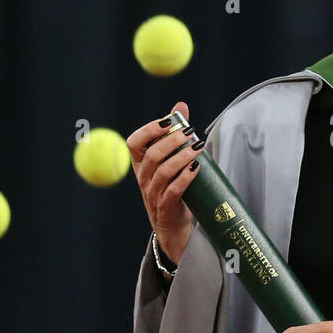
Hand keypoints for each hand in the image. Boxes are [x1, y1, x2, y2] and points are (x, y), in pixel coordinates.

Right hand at [127, 101, 204, 263]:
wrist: (172, 226)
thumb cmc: (172, 188)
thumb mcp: (170, 161)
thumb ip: (173, 134)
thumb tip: (181, 105)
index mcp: (140, 164)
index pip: (134, 142)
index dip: (149, 130)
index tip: (169, 121)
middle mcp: (143, 178)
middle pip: (152, 154)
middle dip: (172, 141)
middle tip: (190, 133)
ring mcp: (152, 194)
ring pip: (163, 171)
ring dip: (182, 157)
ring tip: (198, 148)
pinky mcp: (166, 207)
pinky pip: (173, 190)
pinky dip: (185, 177)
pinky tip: (196, 168)